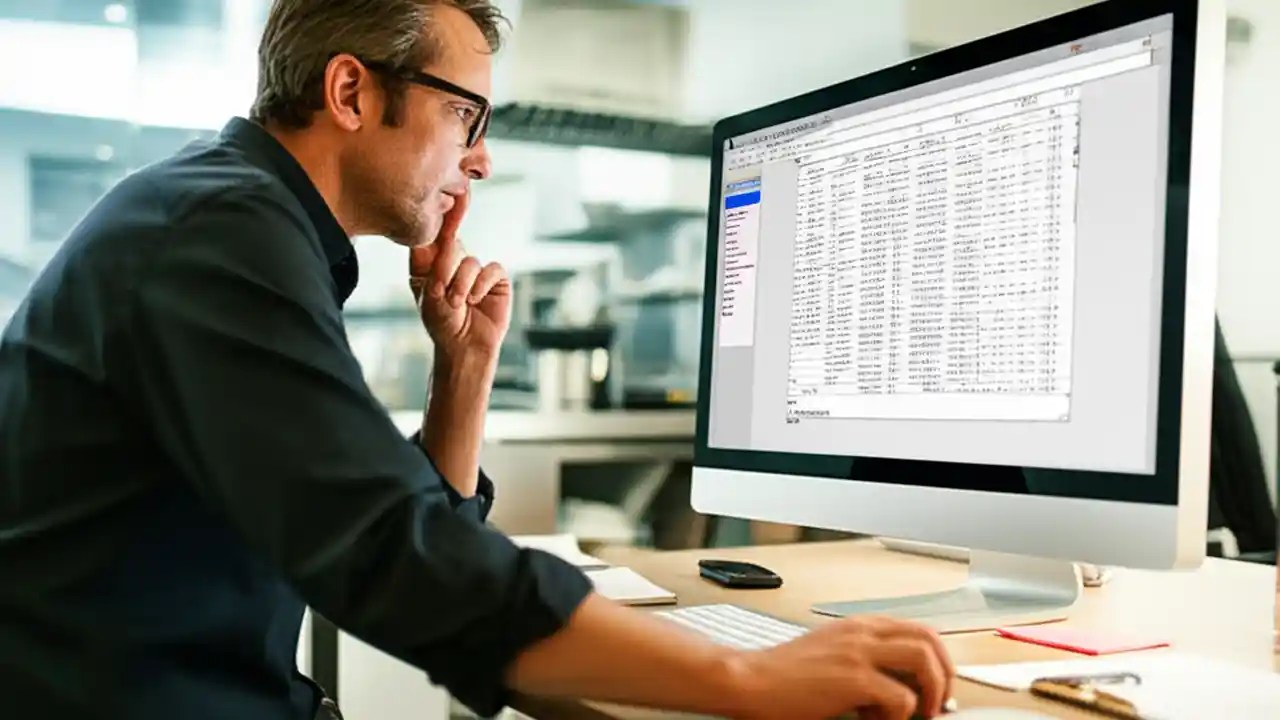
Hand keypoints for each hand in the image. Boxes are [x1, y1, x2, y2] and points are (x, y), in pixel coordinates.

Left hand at [410, 190, 510, 361]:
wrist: (464, 347)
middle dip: (446, 267)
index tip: (450, 196)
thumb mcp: (429, 292)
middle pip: (451, 242)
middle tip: (440, 291)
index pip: (433, 233)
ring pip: (469, 261)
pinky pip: (490, 269)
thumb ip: (436, 264)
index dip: (441, 215)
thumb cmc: (441, 323)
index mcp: (430, 262)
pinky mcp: (495, 278)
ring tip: (457, 304)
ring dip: (461, 285)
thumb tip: (448, 236)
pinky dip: (480, 285)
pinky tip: (474, 301)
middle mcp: (452, 260)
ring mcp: (475, 269)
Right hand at [730, 616, 954, 719]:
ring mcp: (859, 652)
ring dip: (931, 691)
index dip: (936, 658)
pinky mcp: (853, 678)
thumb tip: (896, 682)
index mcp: (858, 626)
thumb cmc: (782, 674)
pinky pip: (901, 697)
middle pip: (928, 638)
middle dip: (944, 673)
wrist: (751, 681)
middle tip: (938, 702)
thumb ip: (862, 656)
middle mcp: (862, 632)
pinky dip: (898, 715)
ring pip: (923, 659)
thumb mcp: (828, 652)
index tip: (935, 686)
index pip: (917, 628)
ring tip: (919, 713)